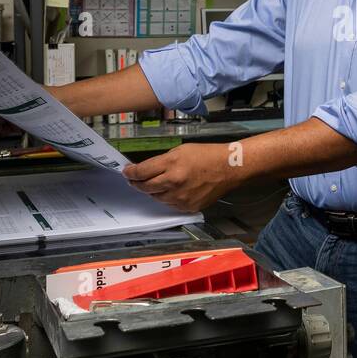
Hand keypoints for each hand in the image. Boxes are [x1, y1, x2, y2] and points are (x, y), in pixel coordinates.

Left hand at [122, 143, 240, 211]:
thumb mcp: (180, 150)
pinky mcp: (188, 207)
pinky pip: (170, 204)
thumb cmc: (206, 156)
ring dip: (152, 191)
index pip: (142, 172)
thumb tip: (146, 170)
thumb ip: (162, 161)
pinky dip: (167, 197)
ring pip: (156, 197)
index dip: (131, 173)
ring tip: (155, 184)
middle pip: (145, 187)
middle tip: (133, 179)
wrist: (229, 168)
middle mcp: (174, 183)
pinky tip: (171, 190)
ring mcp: (181, 197)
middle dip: (136, 183)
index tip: (127, 172)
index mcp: (172, 165)